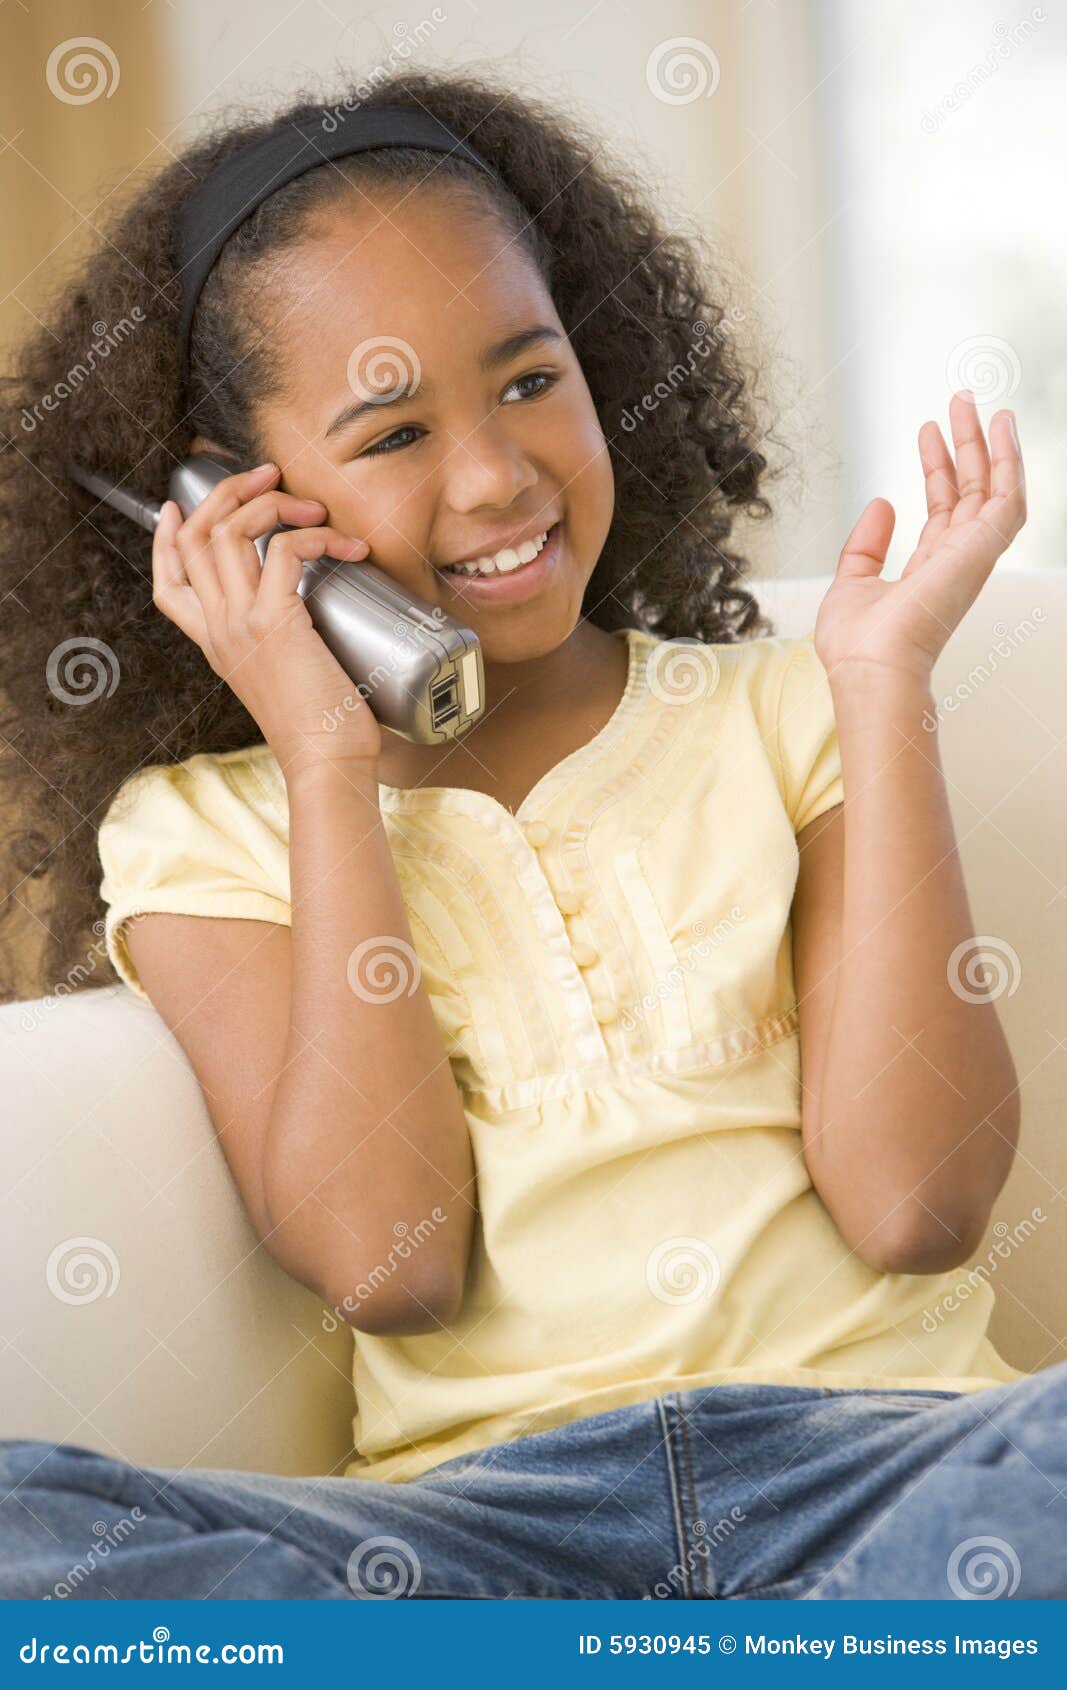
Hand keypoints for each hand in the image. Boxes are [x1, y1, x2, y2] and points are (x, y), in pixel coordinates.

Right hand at [152, 461, 383, 781]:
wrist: (325, 763)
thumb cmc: (321, 728)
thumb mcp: (286, 679)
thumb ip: (282, 643)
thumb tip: (314, 614)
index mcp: (214, 644)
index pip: (167, 584)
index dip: (166, 539)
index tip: (179, 507)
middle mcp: (219, 629)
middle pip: (197, 537)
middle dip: (229, 492)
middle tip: (268, 475)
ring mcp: (240, 623)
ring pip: (230, 530)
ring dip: (271, 501)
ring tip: (312, 505)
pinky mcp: (274, 621)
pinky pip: (284, 549)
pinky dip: (317, 535)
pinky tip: (346, 547)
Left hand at [815, 392, 1026, 687]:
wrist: (871, 667)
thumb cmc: (859, 647)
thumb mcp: (850, 583)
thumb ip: (865, 546)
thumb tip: (880, 504)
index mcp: (928, 572)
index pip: (942, 512)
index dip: (937, 470)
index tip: (930, 434)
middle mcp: (955, 562)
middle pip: (970, 493)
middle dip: (965, 446)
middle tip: (959, 403)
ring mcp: (971, 556)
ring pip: (992, 489)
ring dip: (987, 445)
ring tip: (975, 403)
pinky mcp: (982, 550)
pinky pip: (1009, 498)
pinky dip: (1009, 461)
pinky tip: (1003, 429)